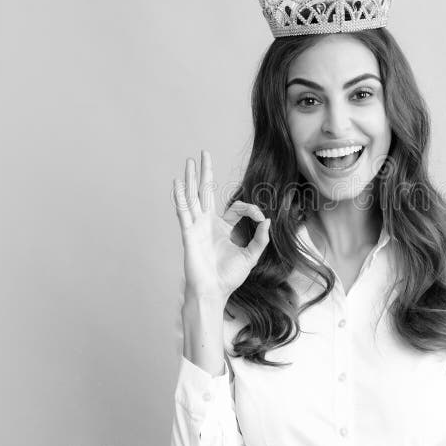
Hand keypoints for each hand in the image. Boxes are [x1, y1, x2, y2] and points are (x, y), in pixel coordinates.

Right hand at [172, 150, 270, 299]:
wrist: (214, 292)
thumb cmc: (229, 277)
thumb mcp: (251, 256)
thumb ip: (260, 238)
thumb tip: (268, 220)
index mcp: (222, 228)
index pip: (235, 207)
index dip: (250, 209)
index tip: (260, 219)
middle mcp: (207, 224)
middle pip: (205, 192)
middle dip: (205, 173)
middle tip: (203, 153)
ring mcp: (197, 226)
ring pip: (193, 196)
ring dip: (191, 178)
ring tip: (189, 161)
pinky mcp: (189, 233)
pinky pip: (184, 211)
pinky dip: (181, 196)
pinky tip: (178, 182)